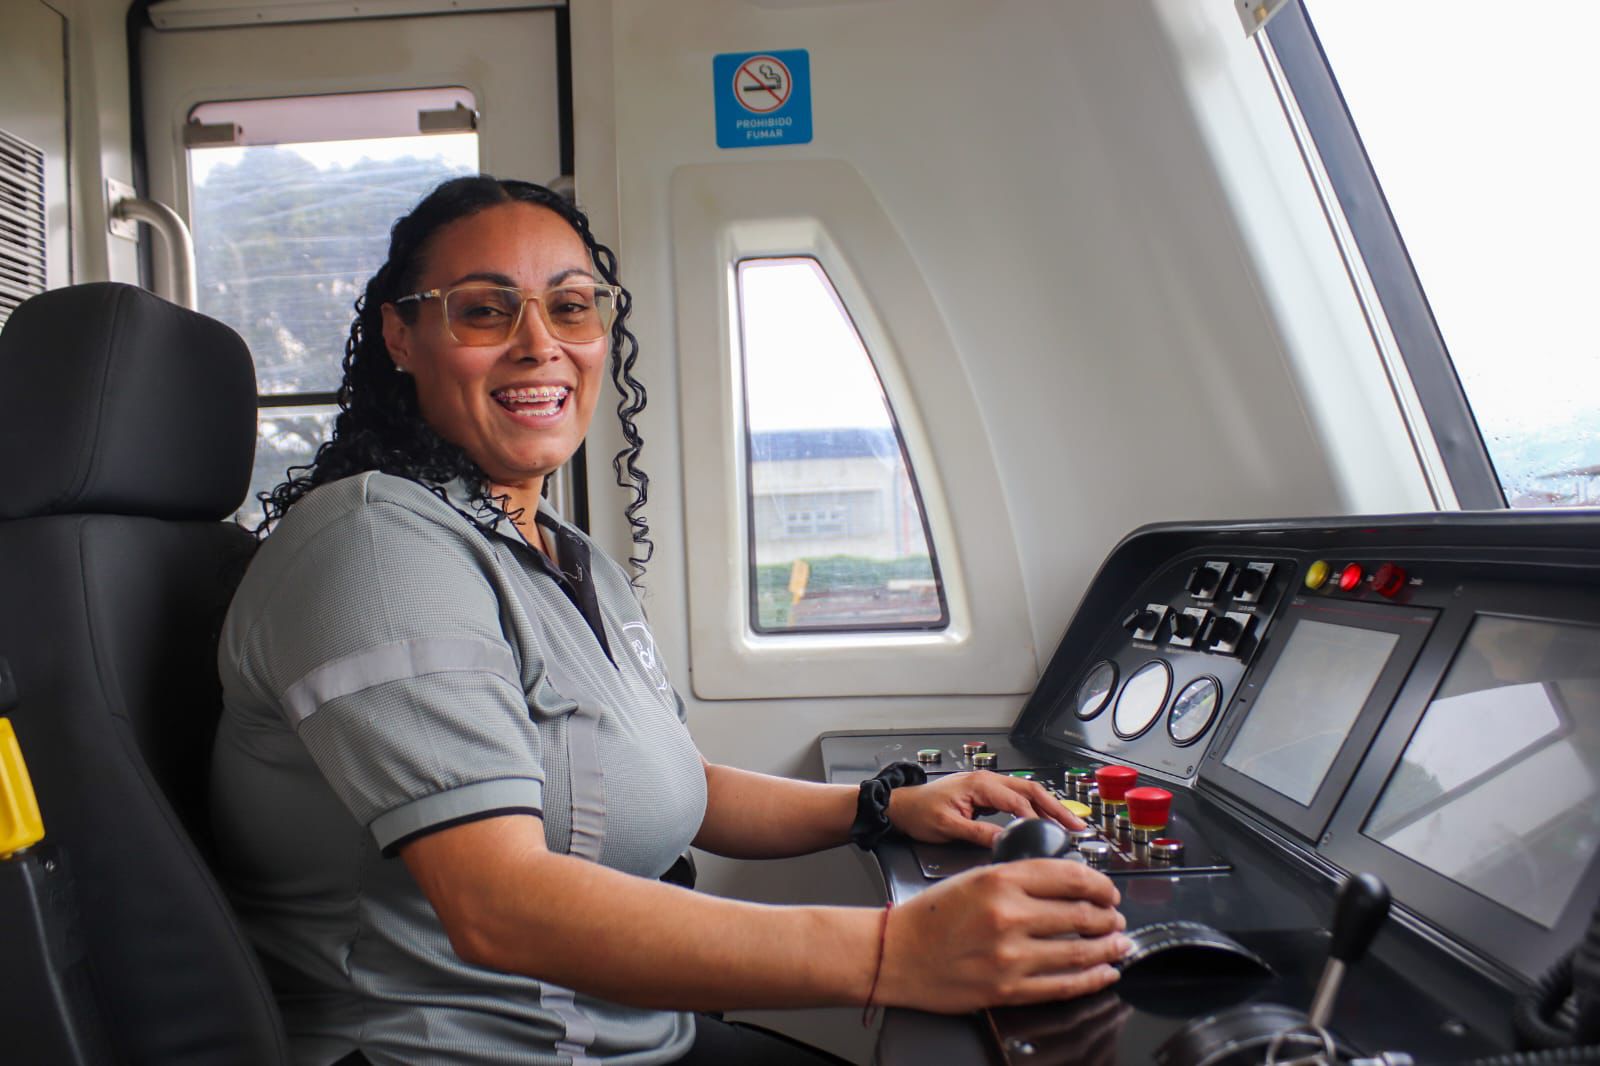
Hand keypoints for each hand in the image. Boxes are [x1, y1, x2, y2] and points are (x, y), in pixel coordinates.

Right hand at [878, 859, 1130, 1011]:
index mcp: (1000, 880)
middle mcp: (1008, 916)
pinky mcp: (1008, 989)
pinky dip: (1092, 979)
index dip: (1100, 884)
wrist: (896, 953)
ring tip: (1119, 943)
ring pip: (1079, 952)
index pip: (1070, 876)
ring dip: (1108, 948)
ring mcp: (1010, 956)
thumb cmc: (930, 916)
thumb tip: (1066, 885)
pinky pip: (1064, 986)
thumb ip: (1018, 878)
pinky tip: (1105, 973)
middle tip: (1117, 917)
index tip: (1108, 890)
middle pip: (1081, 913)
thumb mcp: (974, 877)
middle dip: (1109, 917)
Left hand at [888, 770, 1081, 847]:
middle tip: (1077, 826)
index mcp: (980, 785)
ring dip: (1049, 807)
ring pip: (1027, 792)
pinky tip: (1044, 821)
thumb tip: (1005, 843)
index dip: (1038, 818)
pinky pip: (1017, 797)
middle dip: (1056, 808)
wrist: (901, 806)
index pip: (1018, 801)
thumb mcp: (948, 827)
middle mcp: (987, 780)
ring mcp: (988, 785)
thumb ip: (978, 834)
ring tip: (1069, 824)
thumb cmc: (919, 813)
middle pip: (1031, 790)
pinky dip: (1035, 808)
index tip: (1055, 834)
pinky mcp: (986, 793)